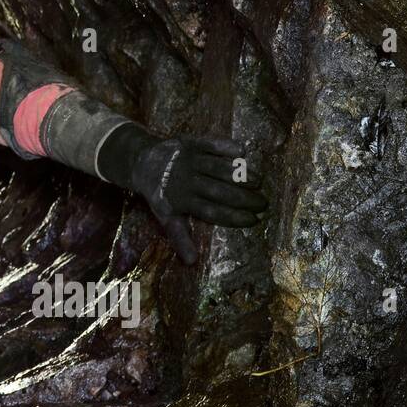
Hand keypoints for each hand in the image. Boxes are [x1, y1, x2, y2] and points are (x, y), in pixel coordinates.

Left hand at [100, 126, 267, 263]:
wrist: (142, 162)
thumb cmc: (160, 193)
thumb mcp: (166, 216)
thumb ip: (179, 237)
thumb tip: (191, 262)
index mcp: (181, 200)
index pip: (212, 212)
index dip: (234, 217)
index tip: (254, 220)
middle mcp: (185, 180)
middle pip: (219, 191)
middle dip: (244, 198)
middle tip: (264, 203)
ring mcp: (188, 161)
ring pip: (218, 168)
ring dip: (240, 175)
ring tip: (260, 182)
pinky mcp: (189, 144)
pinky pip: (209, 145)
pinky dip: (225, 147)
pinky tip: (242, 152)